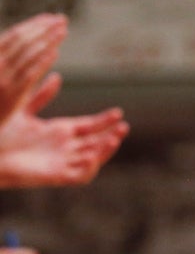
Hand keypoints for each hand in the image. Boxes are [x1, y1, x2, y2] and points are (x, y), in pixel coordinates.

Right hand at [0, 14, 66, 124]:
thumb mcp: (5, 81)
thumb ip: (20, 65)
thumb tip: (49, 50)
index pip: (14, 35)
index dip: (34, 25)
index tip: (50, 17)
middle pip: (22, 40)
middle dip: (44, 28)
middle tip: (62, 19)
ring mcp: (2, 79)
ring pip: (27, 54)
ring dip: (47, 39)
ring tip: (63, 30)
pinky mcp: (11, 95)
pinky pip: (29, 74)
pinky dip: (42, 61)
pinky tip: (55, 52)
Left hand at [0, 72, 128, 187]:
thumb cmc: (1, 135)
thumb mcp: (23, 110)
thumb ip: (41, 96)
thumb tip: (56, 76)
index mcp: (59, 132)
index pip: (90, 126)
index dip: (105, 120)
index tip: (118, 112)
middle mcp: (64, 148)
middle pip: (96, 142)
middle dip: (112, 134)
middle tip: (123, 126)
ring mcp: (62, 162)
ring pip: (93, 158)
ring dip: (106, 150)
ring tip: (115, 138)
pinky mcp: (56, 176)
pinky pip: (80, 175)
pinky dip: (90, 167)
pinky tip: (93, 155)